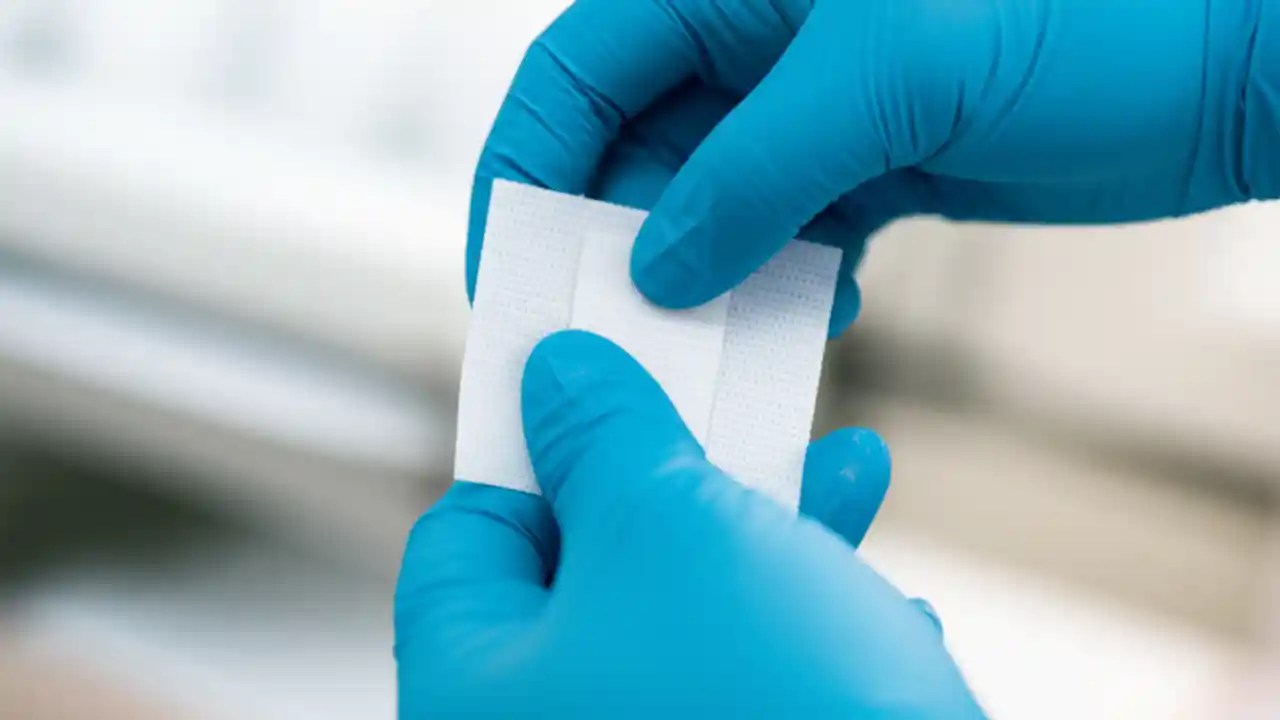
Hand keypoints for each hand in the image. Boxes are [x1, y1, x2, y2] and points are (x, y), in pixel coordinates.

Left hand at [395, 330, 983, 717]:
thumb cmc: (765, 705)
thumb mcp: (670, 526)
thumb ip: (601, 435)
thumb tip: (560, 376)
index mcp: (478, 690)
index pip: (466, 535)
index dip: (535, 447)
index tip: (604, 386)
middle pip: (585, 566)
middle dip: (678, 480)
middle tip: (726, 414)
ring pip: (683, 613)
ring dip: (769, 533)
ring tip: (844, 472)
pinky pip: (747, 676)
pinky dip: (806, 622)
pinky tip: (877, 599)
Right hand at [469, 0, 1278, 334]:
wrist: (1230, 61)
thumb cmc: (1088, 11)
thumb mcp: (891, 75)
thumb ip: (756, 171)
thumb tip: (656, 262)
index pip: (580, 70)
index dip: (527, 166)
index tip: (508, 265)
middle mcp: (758, 41)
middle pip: (631, 150)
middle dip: (607, 243)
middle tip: (599, 338)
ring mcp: (812, 111)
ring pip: (703, 208)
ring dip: (692, 281)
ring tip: (698, 347)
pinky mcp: (868, 171)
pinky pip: (782, 240)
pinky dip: (776, 288)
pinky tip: (805, 318)